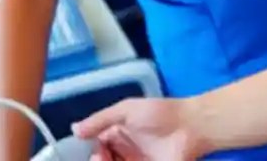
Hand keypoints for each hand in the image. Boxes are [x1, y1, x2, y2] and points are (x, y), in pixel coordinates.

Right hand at [72, 98, 208, 160]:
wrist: (191, 127)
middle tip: (102, 158)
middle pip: (105, 160)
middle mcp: (126, 151)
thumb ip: (100, 120)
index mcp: (118, 134)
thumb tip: (75, 129)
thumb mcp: (125, 110)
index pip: (98, 147)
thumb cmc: (159, 114)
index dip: (95, 152)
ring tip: (109, 159)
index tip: (97, 153)